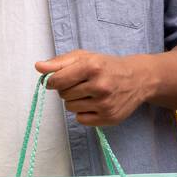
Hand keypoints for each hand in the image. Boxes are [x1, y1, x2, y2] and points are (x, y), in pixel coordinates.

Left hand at [35, 49, 149, 125]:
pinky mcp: (109, 118)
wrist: (138, 79)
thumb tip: (38, 67)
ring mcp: (105, 104)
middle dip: (67, 90)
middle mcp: (100, 86)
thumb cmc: (107, 66)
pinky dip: (84, 113)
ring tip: (89, 93)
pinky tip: (95, 103)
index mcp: (92, 67)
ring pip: (71, 108)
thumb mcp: (85, 57)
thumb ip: (60, 62)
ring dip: (75, 101)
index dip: (53, 81)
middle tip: (81, 84)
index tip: (57, 80)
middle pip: (63, 95)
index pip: (57, 80)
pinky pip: (81, 120)